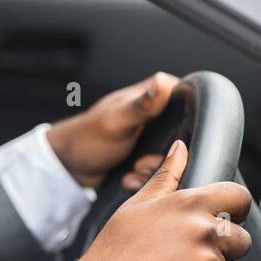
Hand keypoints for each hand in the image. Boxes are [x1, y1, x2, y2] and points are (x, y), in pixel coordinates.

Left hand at [46, 72, 180, 188]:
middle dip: (167, 157)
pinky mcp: (150, 158)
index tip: (170, 140)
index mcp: (157, 95)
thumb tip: (161, 82)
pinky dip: (146, 178)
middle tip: (142, 163)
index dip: (188, 125)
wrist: (69, 166)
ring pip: (175, 158)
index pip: (191, 103)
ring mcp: (156, 138)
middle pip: (187, 137)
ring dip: (154, 171)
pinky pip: (162, 172)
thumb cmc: (87, 137)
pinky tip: (128, 178)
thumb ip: (141, 105)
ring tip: (133, 169)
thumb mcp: (116, 121)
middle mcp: (160, 115)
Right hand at [72, 140, 252, 260]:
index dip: (237, 208)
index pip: (239, 198)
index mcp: (187, 206)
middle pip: (241, 240)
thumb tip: (181, 149)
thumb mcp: (134, 208)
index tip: (229, 217)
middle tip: (186, 257)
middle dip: (222, 249)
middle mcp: (202, 234)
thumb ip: (165, 177)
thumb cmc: (113, 254)